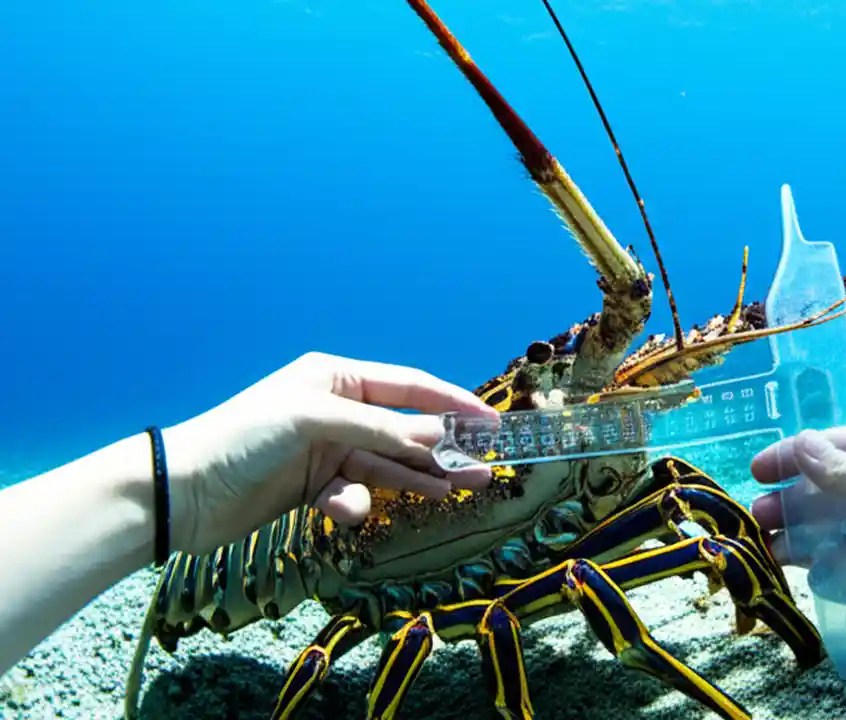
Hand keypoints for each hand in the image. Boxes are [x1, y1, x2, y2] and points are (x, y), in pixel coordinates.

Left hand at [161, 352, 498, 554]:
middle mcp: (336, 409)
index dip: (452, 402)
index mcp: (335, 377)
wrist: (184, 493)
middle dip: (444, 446)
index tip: (490, 421)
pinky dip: (356, 502)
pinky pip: (354, 491)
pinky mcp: (314, 486)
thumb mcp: (315, 421)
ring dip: (421, 476)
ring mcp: (327, 449)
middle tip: (486, 465)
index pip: (408, 386)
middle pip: (405, 427)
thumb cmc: (245, 438)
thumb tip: (438, 436)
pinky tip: (350, 509)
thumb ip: (380, 428)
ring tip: (462, 489)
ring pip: (387, 462)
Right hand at [750, 426, 845, 678]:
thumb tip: (802, 446)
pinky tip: (798, 569)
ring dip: (796, 533)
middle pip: (830, 490)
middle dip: (792, 498)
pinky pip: (840, 572)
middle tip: (758, 512)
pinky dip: (816, 568)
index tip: (760, 468)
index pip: (844, 447)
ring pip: (830, 531)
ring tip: (765, 540)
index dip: (800, 453)